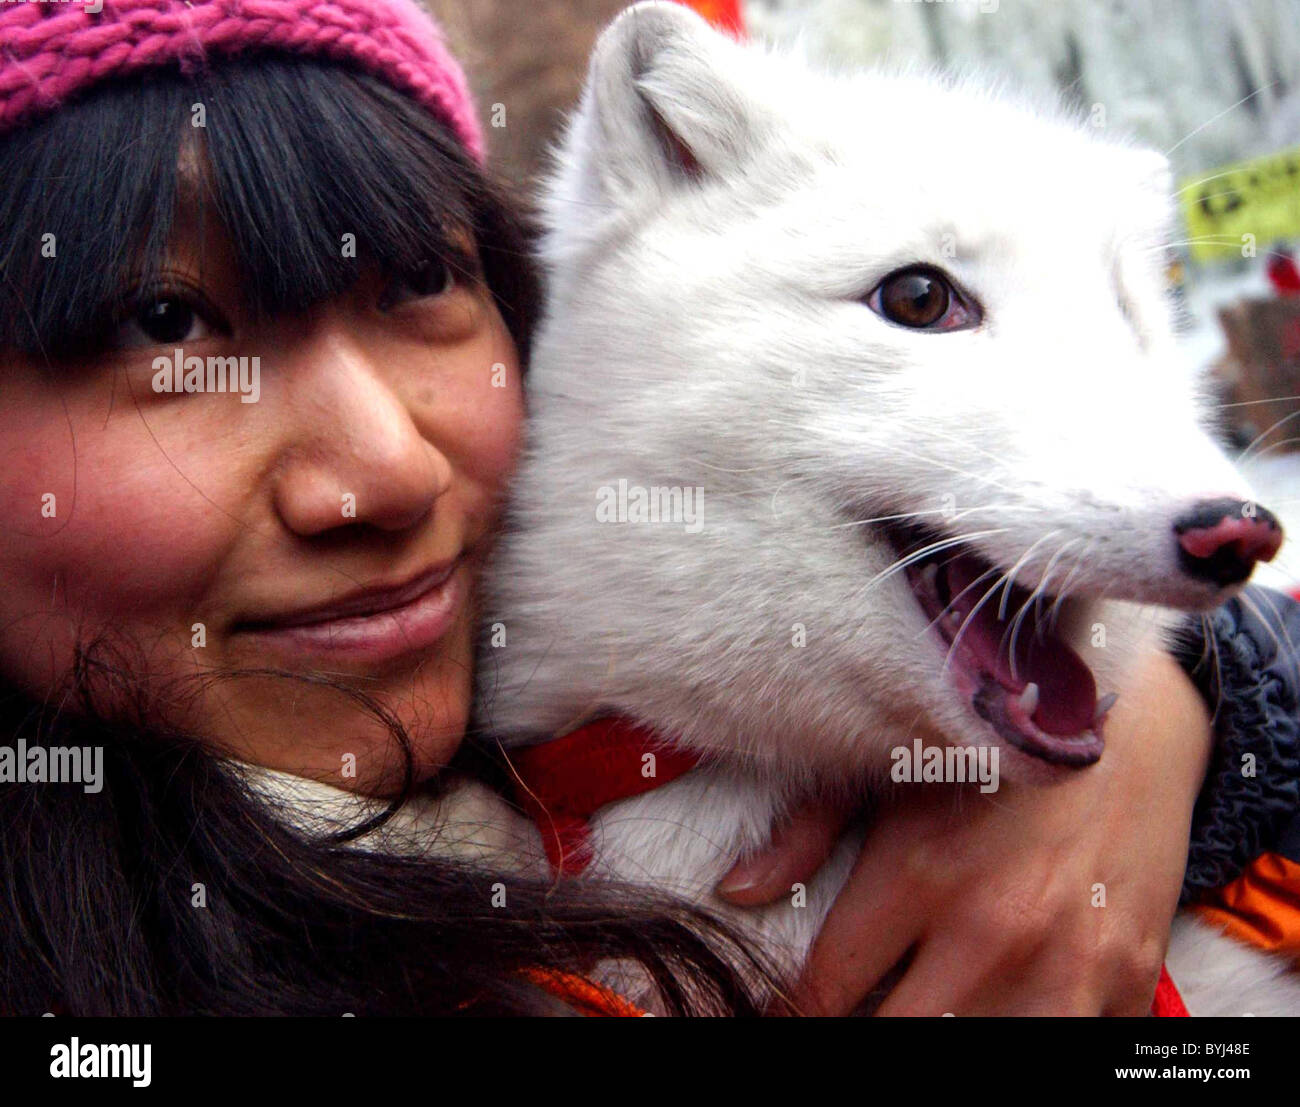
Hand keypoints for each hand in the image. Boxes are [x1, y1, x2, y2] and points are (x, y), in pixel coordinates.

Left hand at [716, 650, 1212, 1014]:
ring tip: (925, 998)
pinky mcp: (1124, 987)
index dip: (795, 1010)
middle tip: (861, 1000)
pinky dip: (1023, 1029)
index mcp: (921, 872)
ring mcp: (1066, 968)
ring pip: (977, 1053)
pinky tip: (997, 1002)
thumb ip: (805, 831)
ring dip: (944, 1032)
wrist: (1130, 729)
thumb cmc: (990, 751)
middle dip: (864, 1025)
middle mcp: (993, 931)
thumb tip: (734, 891)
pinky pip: (1061, 1051)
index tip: (785, 1009)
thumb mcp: (890, 770)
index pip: (828, 989)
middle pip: (895, 1038)